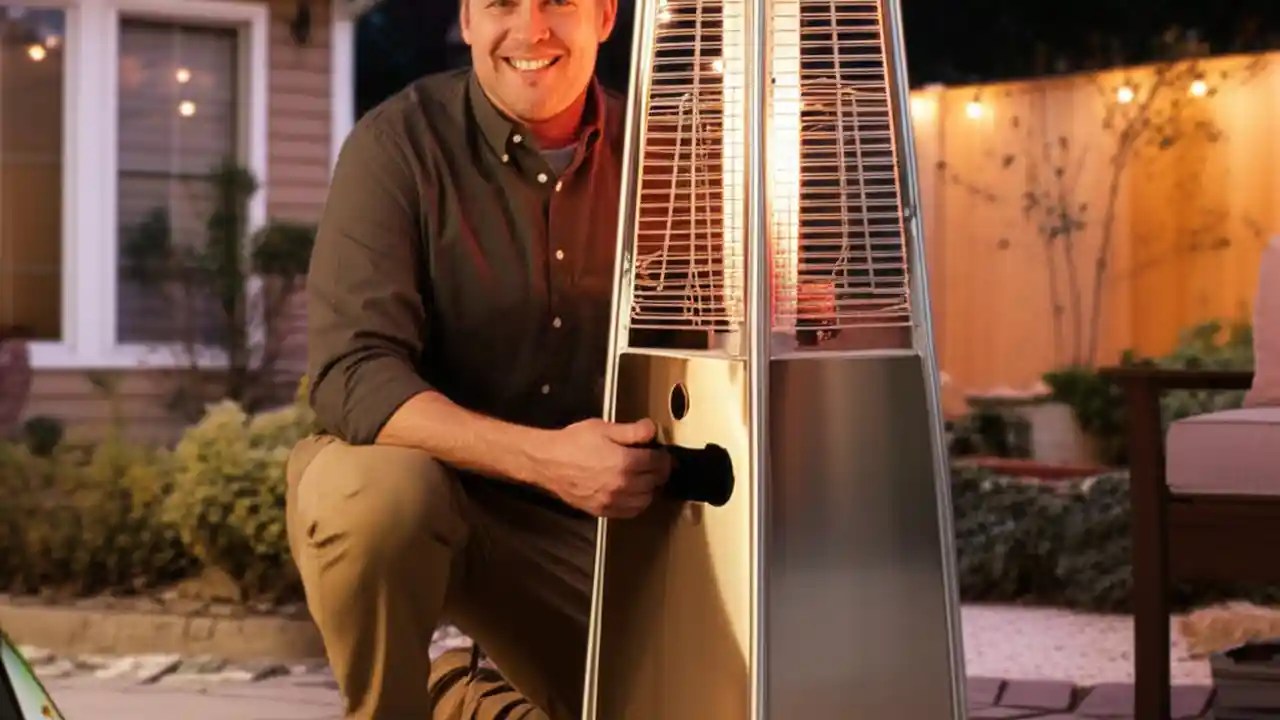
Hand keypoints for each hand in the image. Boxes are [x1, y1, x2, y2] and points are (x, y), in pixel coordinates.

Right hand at [532, 418, 671, 517]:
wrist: (548, 462)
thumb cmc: (574, 442)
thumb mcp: (604, 428)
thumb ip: (632, 431)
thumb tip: (653, 430)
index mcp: (625, 462)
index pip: (659, 463)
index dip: (664, 457)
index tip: (662, 454)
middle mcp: (622, 485)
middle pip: (655, 481)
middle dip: (659, 472)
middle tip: (655, 464)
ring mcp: (613, 501)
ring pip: (646, 500)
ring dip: (650, 489)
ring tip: (645, 478)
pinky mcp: (603, 510)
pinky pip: (630, 512)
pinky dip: (637, 503)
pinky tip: (633, 493)